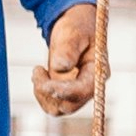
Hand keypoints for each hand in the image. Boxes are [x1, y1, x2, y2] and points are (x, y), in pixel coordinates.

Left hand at [34, 1, 104, 117]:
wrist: (74, 28)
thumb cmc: (76, 27)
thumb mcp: (72, 33)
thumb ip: (68, 49)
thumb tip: (61, 67)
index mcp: (98, 71)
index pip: (83, 91)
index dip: (63, 92)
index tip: (45, 84)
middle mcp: (90, 86)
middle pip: (69, 106)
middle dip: (49, 93)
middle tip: (37, 70)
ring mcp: (77, 92)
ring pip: (57, 108)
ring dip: (42, 94)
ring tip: (38, 70)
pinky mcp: (66, 94)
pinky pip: (51, 103)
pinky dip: (41, 93)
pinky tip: (40, 74)